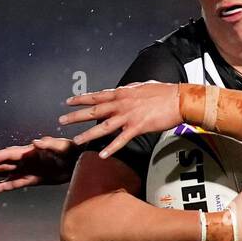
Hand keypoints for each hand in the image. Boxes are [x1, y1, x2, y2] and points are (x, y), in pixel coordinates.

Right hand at [0, 135, 76, 192]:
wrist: (79, 161)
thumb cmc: (70, 150)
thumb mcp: (61, 146)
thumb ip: (48, 144)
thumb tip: (35, 142)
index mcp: (29, 151)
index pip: (9, 154)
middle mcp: (26, 160)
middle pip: (4, 164)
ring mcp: (28, 170)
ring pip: (7, 174)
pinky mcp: (34, 179)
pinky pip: (16, 183)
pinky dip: (6, 186)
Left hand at [59, 81, 181, 156]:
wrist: (179, 99)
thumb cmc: (165, 92)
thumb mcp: (142, 86)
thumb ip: (130, 89)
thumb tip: (123, 89)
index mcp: (122, 92)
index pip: (97, 96)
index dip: (81, 99)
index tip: (68, 101)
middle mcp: (122, 103)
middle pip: (94, 110)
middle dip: (76, 116)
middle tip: (62, 120)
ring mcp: (128, 116)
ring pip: (103, 126)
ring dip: (88, 134)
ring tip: (76, 140)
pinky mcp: (138, 127)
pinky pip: (121, 140)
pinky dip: (111, 148)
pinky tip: (102, 155)